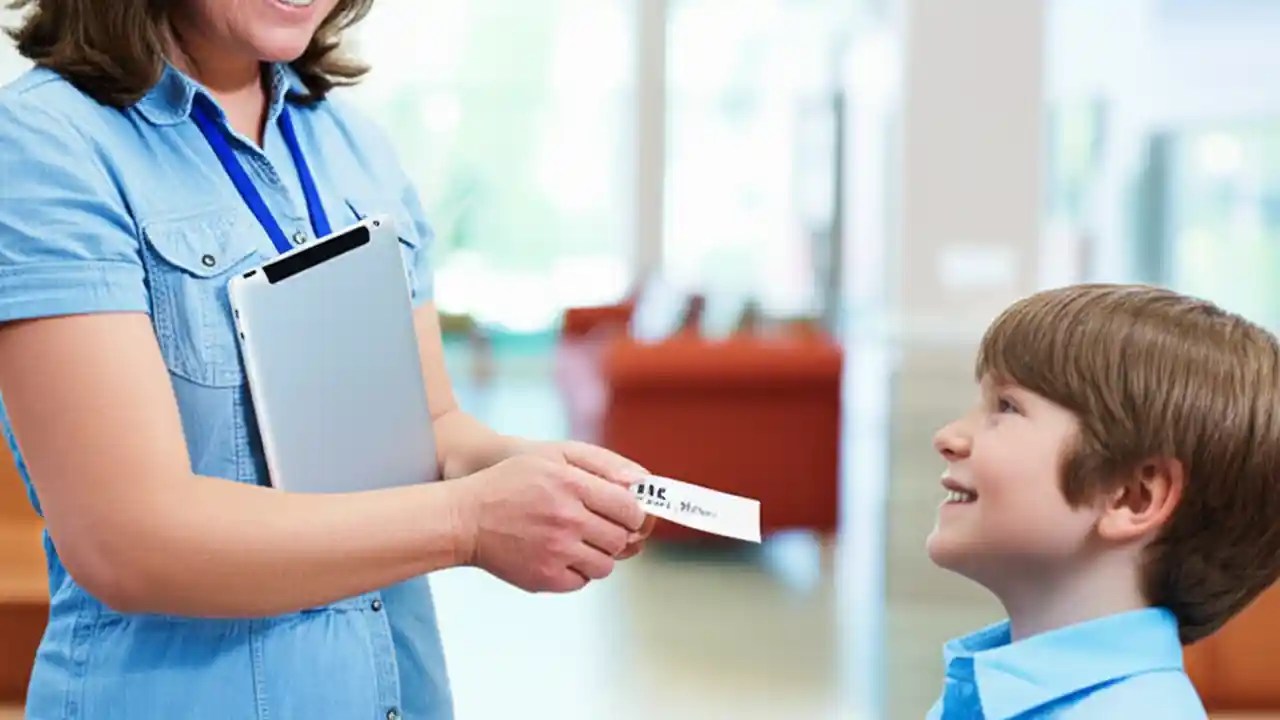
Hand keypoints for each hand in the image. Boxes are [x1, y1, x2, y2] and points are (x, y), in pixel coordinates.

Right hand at [451, 454, 646, 592]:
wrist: (465, 518)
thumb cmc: (508, 482)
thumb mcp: (552, 456)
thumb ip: (599, 465)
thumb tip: (639, 484)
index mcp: (571, 484)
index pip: (628, 508)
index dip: (634, 514)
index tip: (627, 514)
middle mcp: (567, 518)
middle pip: (619, 538)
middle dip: (617, 535)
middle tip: (602, 529)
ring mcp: (556, 550)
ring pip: (605, 564)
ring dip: (599, 555)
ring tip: (580, 543)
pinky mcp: (545, 576)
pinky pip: (582, 581)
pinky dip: (578, 571)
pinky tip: (562, 556)